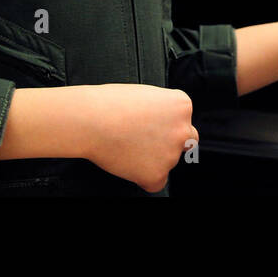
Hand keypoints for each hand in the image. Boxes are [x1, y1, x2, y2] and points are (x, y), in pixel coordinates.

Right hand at [80, 83, 196, 192]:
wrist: (91, 120)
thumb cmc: (110, 102)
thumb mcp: (144, 94)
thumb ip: (161, 109)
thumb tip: (163, 123)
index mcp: (182, 106)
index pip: (183, 119)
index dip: (164, 122)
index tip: (146, 121)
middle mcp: (183, 130)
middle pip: (186, 141)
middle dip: (170, 141)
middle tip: (145, 139)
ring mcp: (172, 155)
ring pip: (168, 161)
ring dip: (152, 158)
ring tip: (126, 145)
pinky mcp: (157, 175)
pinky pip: (156, 182)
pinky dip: (143, 176)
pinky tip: (128, 162)